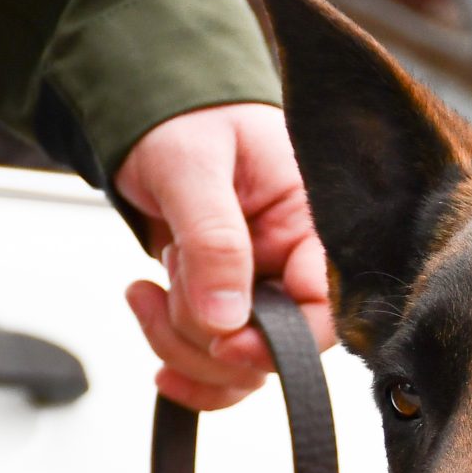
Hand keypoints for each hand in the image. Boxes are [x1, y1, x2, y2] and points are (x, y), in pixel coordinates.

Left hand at [116, 102, 333, 410]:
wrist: (149, 109)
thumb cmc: (182, 118)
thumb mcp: (192, 167)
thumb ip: (213, 241)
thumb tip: (226, 321)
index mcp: (311, 226)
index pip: (324, 311)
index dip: (277, 341)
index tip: (225, 341)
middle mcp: (294, 264)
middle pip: (274, 349)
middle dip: (207, 334)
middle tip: (172, 272)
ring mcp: (261, 288)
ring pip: (237, 363)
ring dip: (178, 340)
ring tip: (148, 284)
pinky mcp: (229, 303)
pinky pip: (216, 360)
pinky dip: (175, 353)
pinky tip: (148, 314)